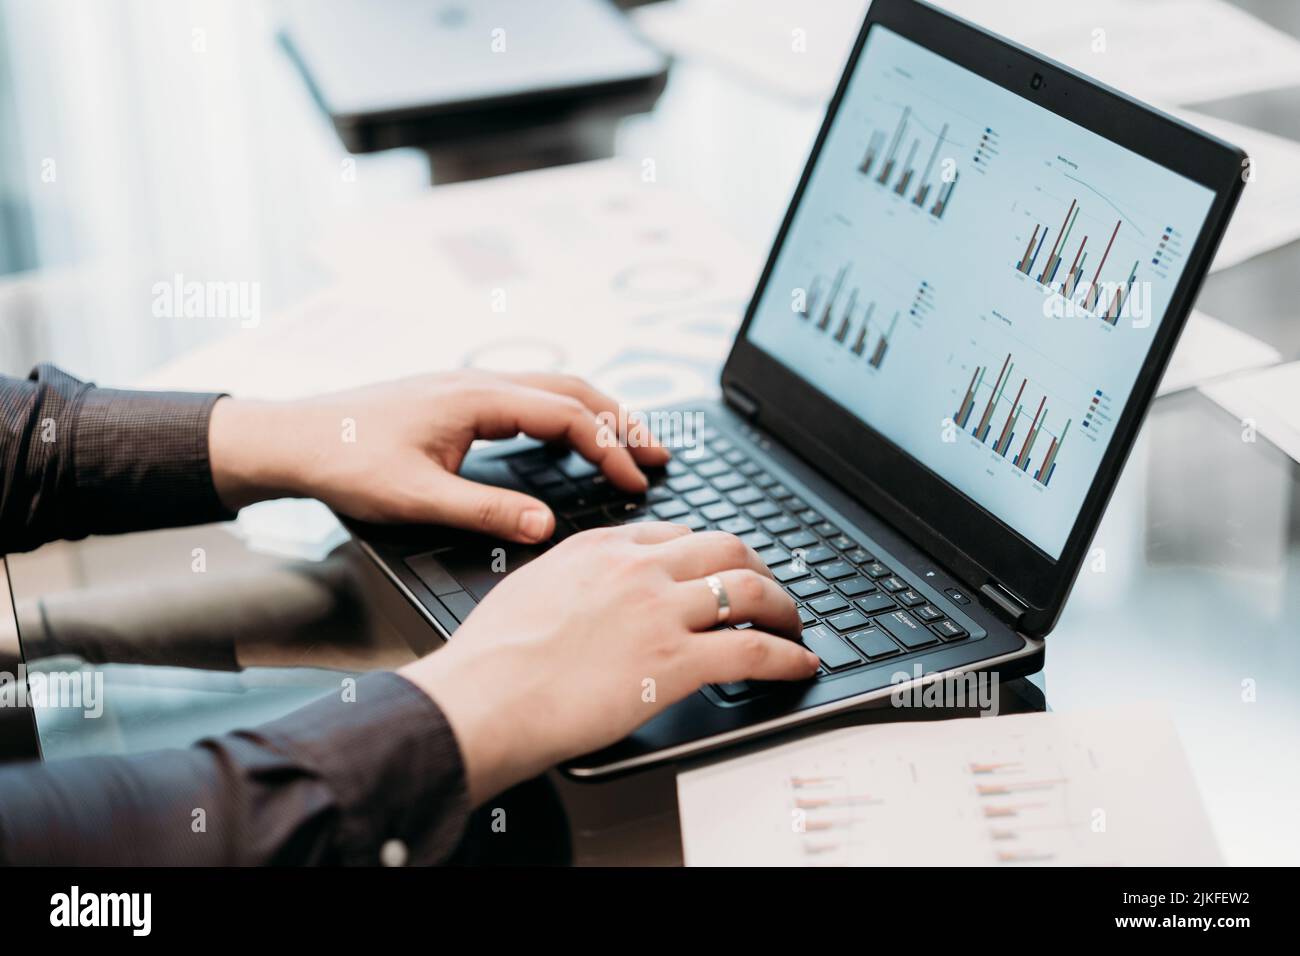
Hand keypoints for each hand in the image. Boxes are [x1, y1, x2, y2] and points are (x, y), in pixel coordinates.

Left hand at [209, 370, 668, 542]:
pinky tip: (570, 441)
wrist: (292, 438)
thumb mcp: (416, 497)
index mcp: (477, 399)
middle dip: (620, 422)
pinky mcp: (458, 400)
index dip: (608, 448)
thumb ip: (485, 510)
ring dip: (597, 415)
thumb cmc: (346, 463)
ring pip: (553, 390)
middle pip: (572, 391)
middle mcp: (480, 382)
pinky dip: (566, 417)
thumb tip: (546, 524)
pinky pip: (530, 398)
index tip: (637, 481)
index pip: (565, 415)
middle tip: (660, 455)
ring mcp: (470, 387)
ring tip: (631, 445)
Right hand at [398, 523, 819, 803]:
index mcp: (600, 549)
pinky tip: (798, 663)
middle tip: (768, 590)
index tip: (718, 567)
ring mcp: (660, 611)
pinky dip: (787, 656)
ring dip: (783, 607)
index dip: (708, 552)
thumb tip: (583, 594)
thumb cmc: (492, 658)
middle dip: (758, 568)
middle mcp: (637, 569)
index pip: (675, 534)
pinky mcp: (676, 661)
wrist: (484, 696)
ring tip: (793, 624)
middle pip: (725, 548)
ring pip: (749, 589)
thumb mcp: (530, 589)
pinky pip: (753, 650)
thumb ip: (569, 581)